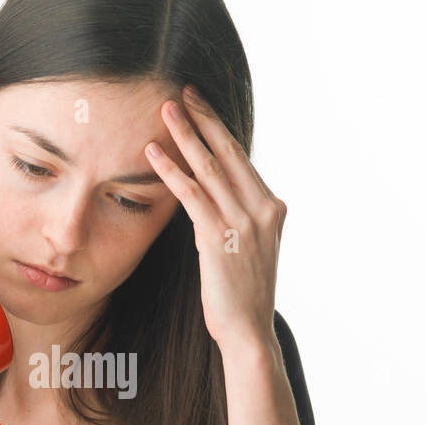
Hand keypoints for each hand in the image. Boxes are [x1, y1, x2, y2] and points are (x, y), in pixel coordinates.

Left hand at [143, 84, 286, 355]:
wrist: (250, 332)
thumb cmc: (244, 297)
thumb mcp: (252, 250)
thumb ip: (241, 219)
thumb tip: (219, 198)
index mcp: (272, 208)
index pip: (242, 159)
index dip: (220, 130)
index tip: (202, 106)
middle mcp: (262, 208)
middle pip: (228, 152)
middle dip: (204, 119)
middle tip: (184, 92)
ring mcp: (242, 222)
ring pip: (209, 167)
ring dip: (184, 135)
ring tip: (165, 110)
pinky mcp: (218, 237)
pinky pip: (191, 195)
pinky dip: (170, 171)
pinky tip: (153, 153)